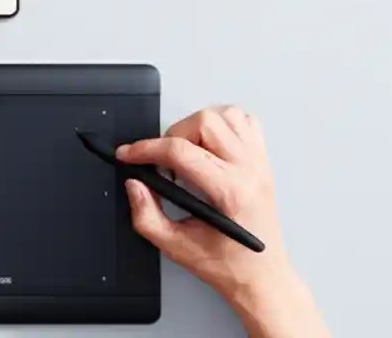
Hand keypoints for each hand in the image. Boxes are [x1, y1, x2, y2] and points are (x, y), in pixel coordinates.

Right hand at [116, 106, 326, 337]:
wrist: (261, 276)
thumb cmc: (229, 265)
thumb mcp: (176, 247)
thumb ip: (147, 215)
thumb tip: (135, 185)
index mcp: (230, 192)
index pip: (181, 152)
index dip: (146, 149)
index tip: (129, 154)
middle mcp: (249, 171)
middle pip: (204, 123)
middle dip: (171, 137)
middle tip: (162, 161)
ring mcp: (259, 163)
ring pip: (225, 114)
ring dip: (197, 125)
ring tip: (186, 151)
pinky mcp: (262, 161)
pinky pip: (244, 121)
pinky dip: (223, 123)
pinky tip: (209, 144)